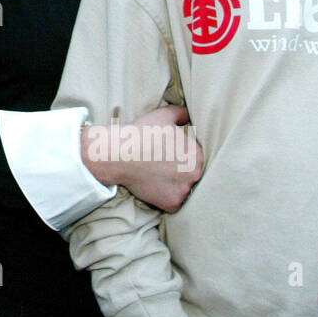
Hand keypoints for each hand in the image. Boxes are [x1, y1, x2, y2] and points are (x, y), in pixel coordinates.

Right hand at [81, 105, 203, 211]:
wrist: (120, 154)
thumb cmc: (142, 134)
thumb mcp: (163, 116)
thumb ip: (181, 113)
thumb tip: (188, 115)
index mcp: (197, 154)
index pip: (196, 158)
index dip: (182, 156)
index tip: (168, 155)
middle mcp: (196, 173)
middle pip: (192, 174)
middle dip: (180, 171)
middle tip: (163, 166)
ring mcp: (185, 190)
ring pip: (184, 190)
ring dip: (175, 186)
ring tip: (158, 176)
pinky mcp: (173, 203)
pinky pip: (175, 203)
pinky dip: (166, 198)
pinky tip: (155, 187)